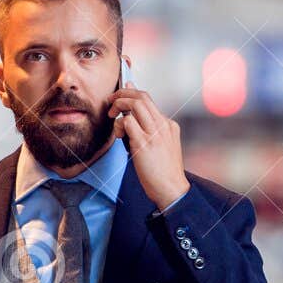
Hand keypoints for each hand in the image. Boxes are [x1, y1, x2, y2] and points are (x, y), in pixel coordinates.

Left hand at [110, 88, 187, 209]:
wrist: (172, 189)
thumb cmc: (163, 172)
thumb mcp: (162, 146)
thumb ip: (150, 130)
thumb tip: (131, 116)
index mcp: (169, 125)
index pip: (148, 100)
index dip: (131, 93)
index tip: (120, 93)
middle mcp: (163, 125)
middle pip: (141, 96)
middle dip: (122, 94)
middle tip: (111, 102)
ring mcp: (154, 133)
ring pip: (135, 103)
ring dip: (119, 105)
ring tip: (112, 116)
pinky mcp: (144, 143)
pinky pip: (127, 122)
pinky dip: (119, 124)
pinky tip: (119, 135)